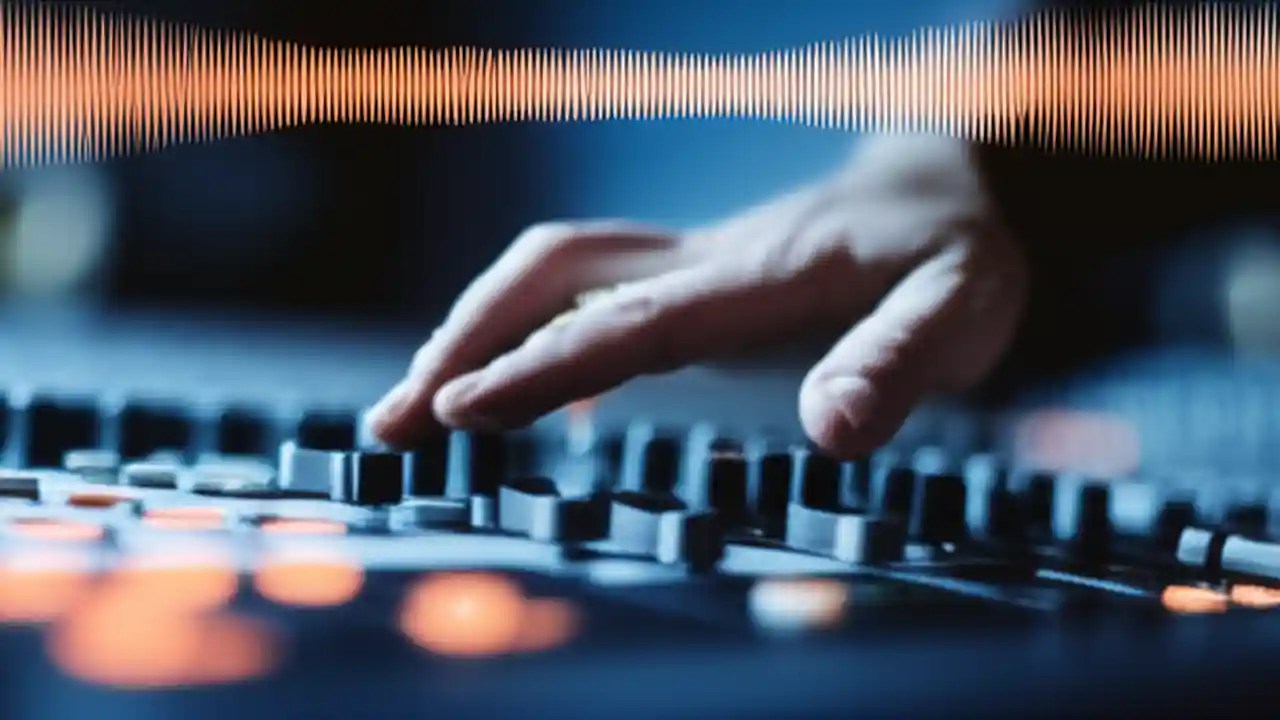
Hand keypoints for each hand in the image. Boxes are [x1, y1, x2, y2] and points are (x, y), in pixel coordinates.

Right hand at [367, 134, 1027, 457]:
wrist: (944, 188)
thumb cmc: (953, 255)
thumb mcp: (960, 307)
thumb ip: (897, 362)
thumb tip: (829, 430)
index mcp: (753, 276)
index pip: (626, 321)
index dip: (540, 364)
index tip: (457, 408)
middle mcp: (699, 261)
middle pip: (554, 279)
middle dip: (464, 343)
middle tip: (393, 422)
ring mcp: (684, 263)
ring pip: (552, 275)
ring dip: (474, 330)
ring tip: (417, 405)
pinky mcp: (685, 275)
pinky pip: (580, 289)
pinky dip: (522, 330)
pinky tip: (501, 381)